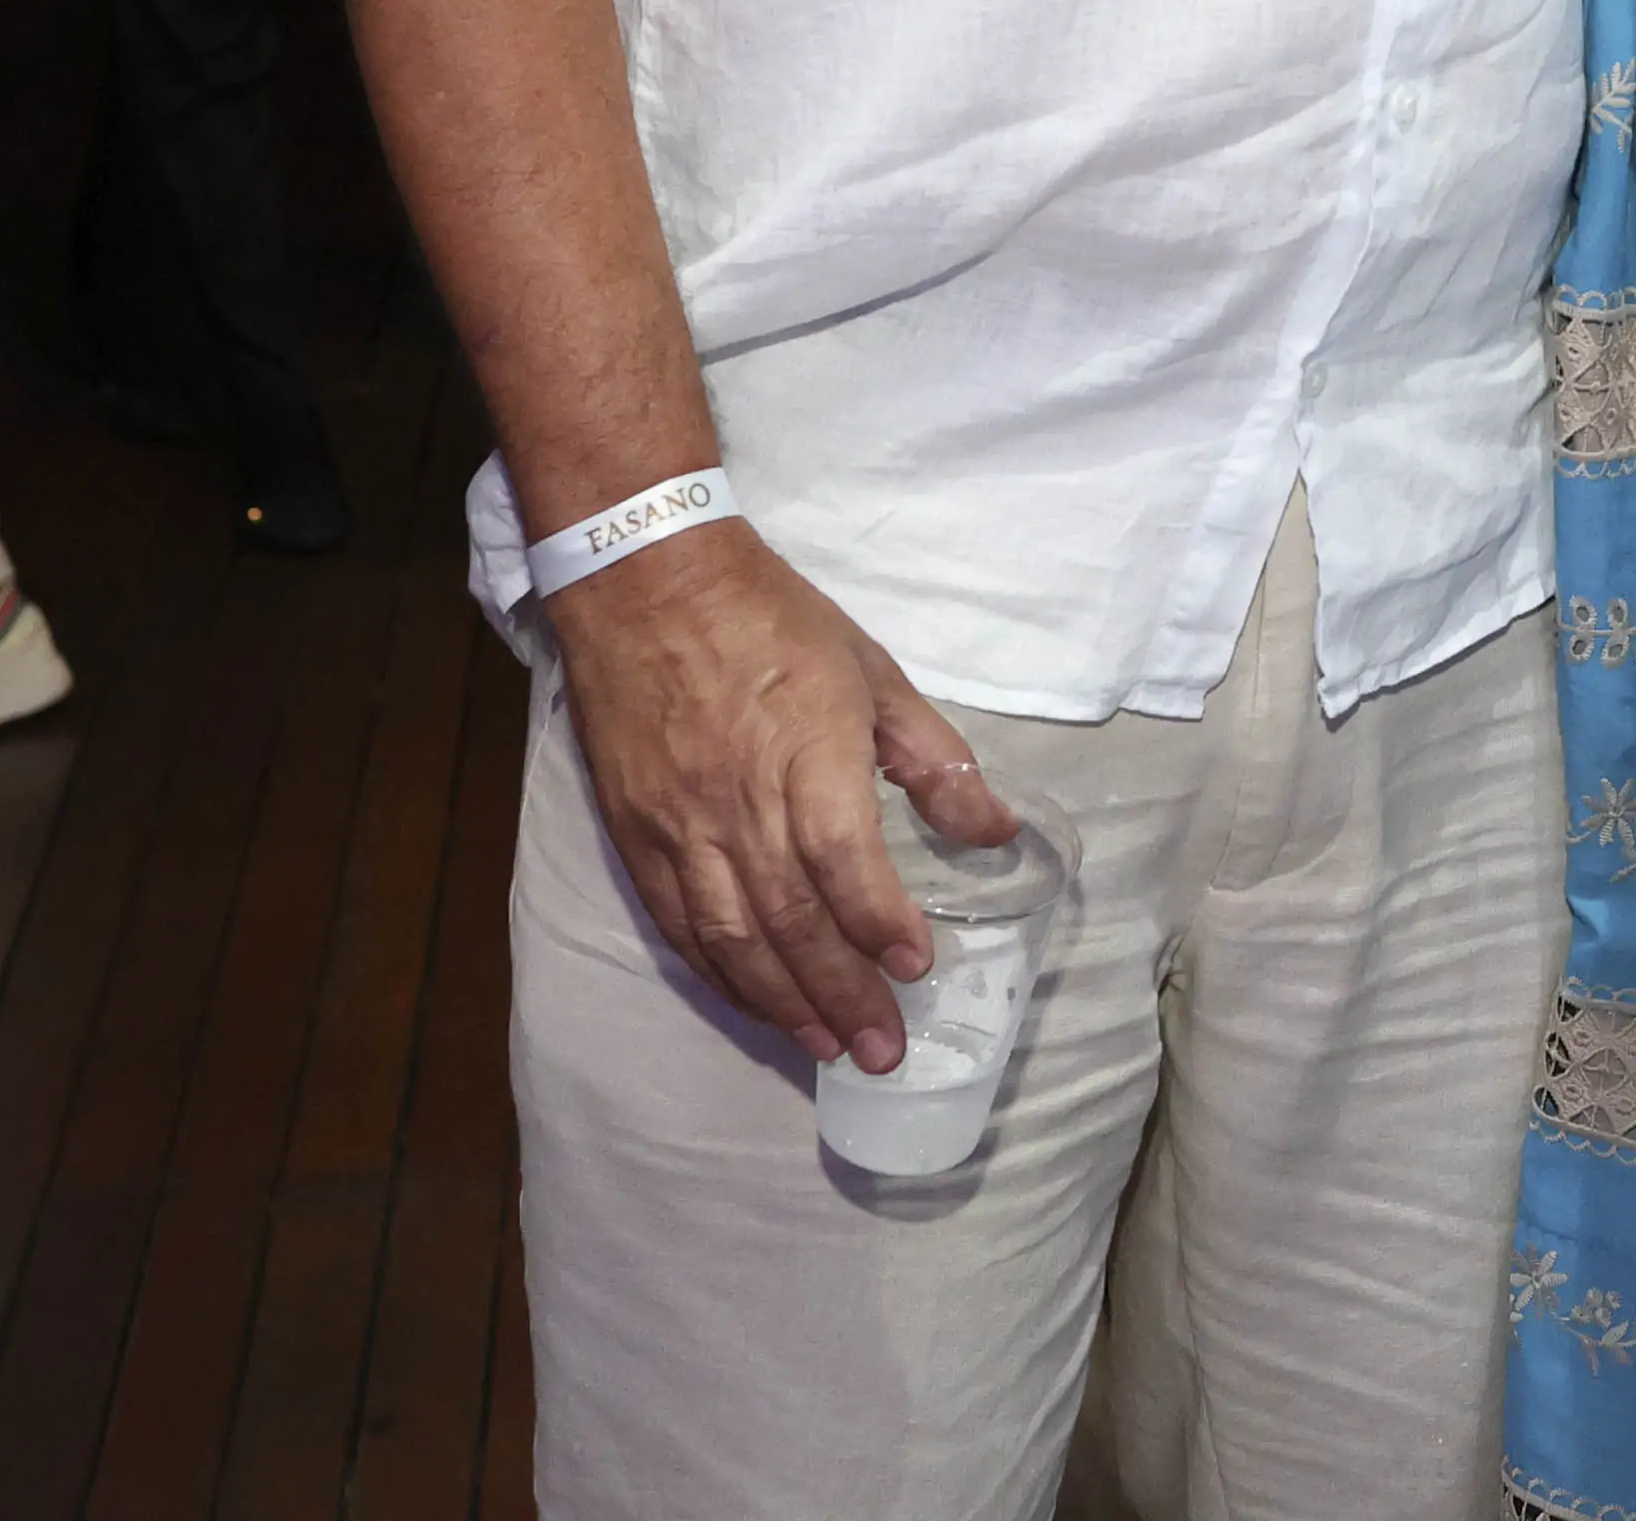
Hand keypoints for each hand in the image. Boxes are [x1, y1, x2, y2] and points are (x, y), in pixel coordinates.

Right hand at [551, 519, 1023, 1064]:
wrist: (644, 585)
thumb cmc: (772, 621)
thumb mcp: (874, 672)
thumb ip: (936, 759)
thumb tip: (998, 830)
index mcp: (806, 753)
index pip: (843, 861)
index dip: (880, 924)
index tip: (920, 966)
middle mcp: (738, 803)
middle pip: (792, 920)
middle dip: (843, 995)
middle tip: (885, 1050)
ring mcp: (680, 826)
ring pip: (733, 938)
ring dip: (784, 1003)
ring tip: (831, 1047)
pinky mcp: (637, 837)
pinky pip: (680, 925)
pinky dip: (722, 976)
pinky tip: (758, 1005)